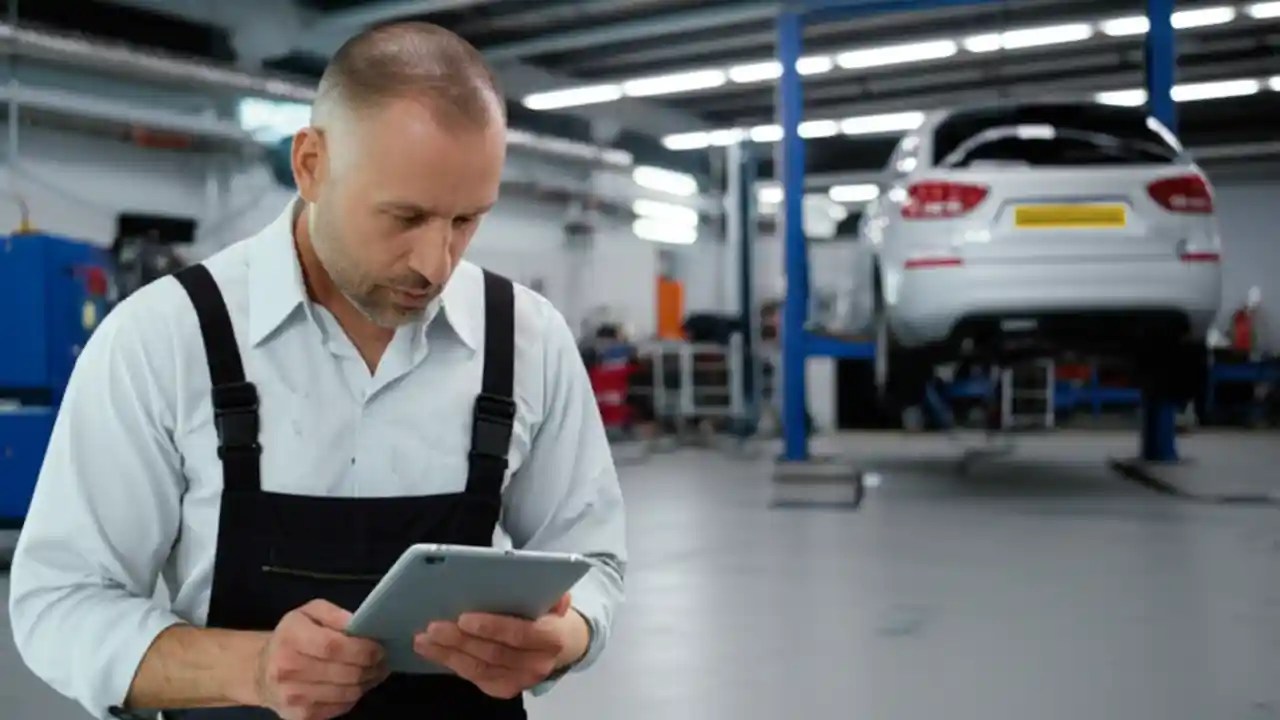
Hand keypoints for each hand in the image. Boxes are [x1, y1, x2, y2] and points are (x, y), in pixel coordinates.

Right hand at [250, 600, 390, 719]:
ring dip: (366, 683)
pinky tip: (355, 684)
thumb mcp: (308, 613)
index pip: (333, 647)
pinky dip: (353, 696)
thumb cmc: (291, 637)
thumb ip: (334, 614)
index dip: (362, 649)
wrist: (261, 671)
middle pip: (344, 673)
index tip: (379, 648)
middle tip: (382, 660)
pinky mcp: (300, 716)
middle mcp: (288, 670)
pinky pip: (340, 708)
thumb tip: (358, 624)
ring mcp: (293, 697)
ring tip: (373, 671)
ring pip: (346, 693)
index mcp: (291, 638)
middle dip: (371, 667)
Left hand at [414, 594, 590, 698]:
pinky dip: (450, 663)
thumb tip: (548, 586)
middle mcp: (537, 664)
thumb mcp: (555, 598)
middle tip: (434, 626)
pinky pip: (473, 677)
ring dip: (448, 654)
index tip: (464, 618)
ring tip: (424, 639)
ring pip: (479, 668)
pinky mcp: (503, 688)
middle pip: (493, 653)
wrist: (562, 644)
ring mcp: (520, 680)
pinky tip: (432, 651)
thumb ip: (552, 592)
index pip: (520, 634)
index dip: (492, 627)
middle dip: (460, 640)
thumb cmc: (548, 614)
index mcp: (552, 638)